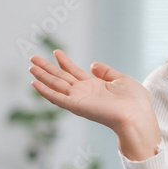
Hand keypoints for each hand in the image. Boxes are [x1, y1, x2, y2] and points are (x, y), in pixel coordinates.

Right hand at [28, 50, 158, 142]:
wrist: (136, 115)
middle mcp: (85, 92)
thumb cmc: (134, 101)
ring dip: (42, 76)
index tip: (56, 52)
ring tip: (31, 66)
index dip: (65, 62)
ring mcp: (79, 99)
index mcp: (95, 86)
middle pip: (61, 77)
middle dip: (47, 68)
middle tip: (33, 57)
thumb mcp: (122, 80)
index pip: (75, 72)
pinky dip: (45, 90)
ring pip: (56, 85)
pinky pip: (56, 97)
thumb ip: (106, 72)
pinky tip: (35, 83)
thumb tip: (92, 64)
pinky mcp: (76, 105)